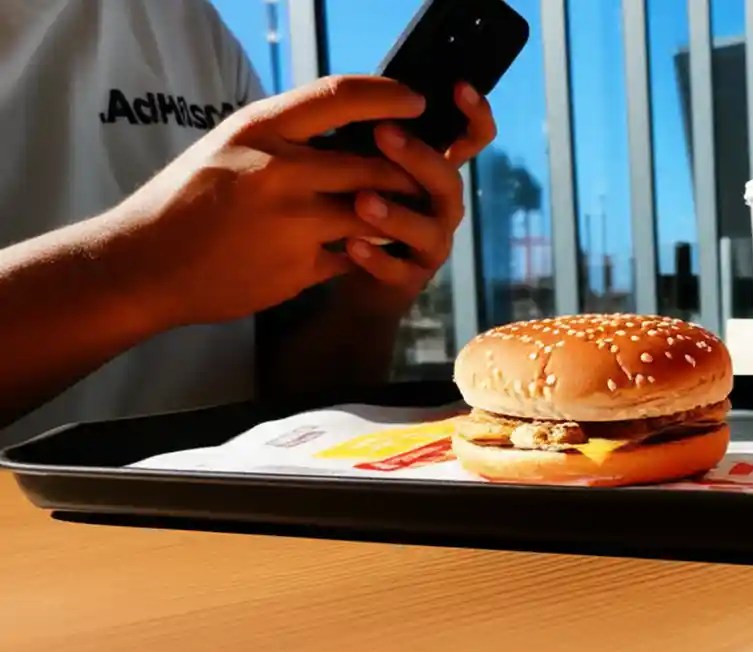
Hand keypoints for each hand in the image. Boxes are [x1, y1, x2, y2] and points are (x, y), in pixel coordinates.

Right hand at [108, 75, 428, 327]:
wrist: (145, 265)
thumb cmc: (189, 198)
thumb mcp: (231, 145)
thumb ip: (287, 135)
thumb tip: (352, 125)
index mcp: (260, 130)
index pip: (341, 97)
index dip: (388, 96)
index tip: (415, 101)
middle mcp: (280, 172)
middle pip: (375, 165)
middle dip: (407, 172)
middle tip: (421, 172)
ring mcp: (292, 224)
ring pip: (373, 214)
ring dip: (392, 215)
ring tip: (400, 211)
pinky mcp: (298, 269)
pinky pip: (352, 255)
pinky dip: (360, 251)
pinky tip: (360, 248)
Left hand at [335, 82, 497, 315]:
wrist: (354, 279)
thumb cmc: (360, 208)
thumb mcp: (368, 165)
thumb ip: (375, 137)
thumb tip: (360, 90)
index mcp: (437, 172)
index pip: (472, 139)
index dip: (475, 115)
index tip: (460, 86)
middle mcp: (443, 208)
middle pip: (448, 181)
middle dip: (418, 157)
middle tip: (383, 133)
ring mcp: (431, 245)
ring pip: (429, 229)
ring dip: (396, 214)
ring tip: (362, 200)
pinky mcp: (410, 280)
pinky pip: (400, 271)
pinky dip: (376, 258)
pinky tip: (350, 246)